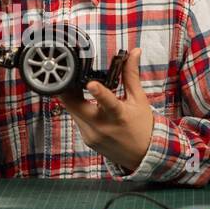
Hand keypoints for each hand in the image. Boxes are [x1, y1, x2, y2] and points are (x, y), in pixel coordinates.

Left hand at [60, 47, 154, 171]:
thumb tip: (134, 52)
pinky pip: (77, 119)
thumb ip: (131, 75)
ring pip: (73, 111)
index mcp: (119, 116)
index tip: (91, 83)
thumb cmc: (142, 126)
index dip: (99, 93)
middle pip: (75, 106)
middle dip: (67, 89)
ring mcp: (92, 135)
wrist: (143, 156)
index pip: (108, 103)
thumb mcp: (139, 99)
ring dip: (73, 98)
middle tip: (66, 75)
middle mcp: (102, 127)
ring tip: (75, 86)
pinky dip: (79, 109)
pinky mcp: (87, 140)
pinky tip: (84, 104)